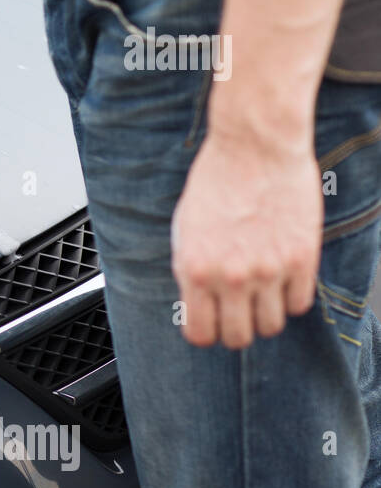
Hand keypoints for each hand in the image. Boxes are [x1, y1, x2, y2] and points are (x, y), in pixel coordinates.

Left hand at [170, 128, 321, 348]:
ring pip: (272, 326)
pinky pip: (300, 304)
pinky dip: (291, 298)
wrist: (254, 148)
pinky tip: (283, 280)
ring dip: (265, 316)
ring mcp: (269, 270)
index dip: (206, 333)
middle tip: (238, 315)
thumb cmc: (215, 183)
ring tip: (261, 296)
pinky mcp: (302, 259)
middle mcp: (231, 277)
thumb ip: (190, 270)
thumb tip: (196, 303)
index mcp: (194, 270)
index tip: (211, 325)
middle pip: (238, 338)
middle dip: (236, 331)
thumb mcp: (184, 231)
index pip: (200, 334)